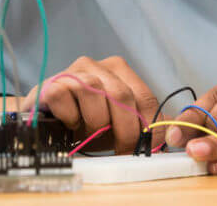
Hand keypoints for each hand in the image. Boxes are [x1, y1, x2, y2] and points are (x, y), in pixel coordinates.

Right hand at [8, 56, 162, 153]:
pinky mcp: (52, 83)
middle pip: (122, 96)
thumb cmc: (84, 122)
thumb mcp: (117, 124)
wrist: (44, 120)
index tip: (145, 149)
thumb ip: (143, 124)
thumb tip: (172, 134)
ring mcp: (73, 71)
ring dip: (94, 123)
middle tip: (120, 150)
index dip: (148, 128)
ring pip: (95, 94)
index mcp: (119, 70)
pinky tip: (69, 123)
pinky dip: (71, 118)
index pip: (145, 97)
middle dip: (124, 130)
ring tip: (88, 132)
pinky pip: (66, 99)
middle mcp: (97, 65)